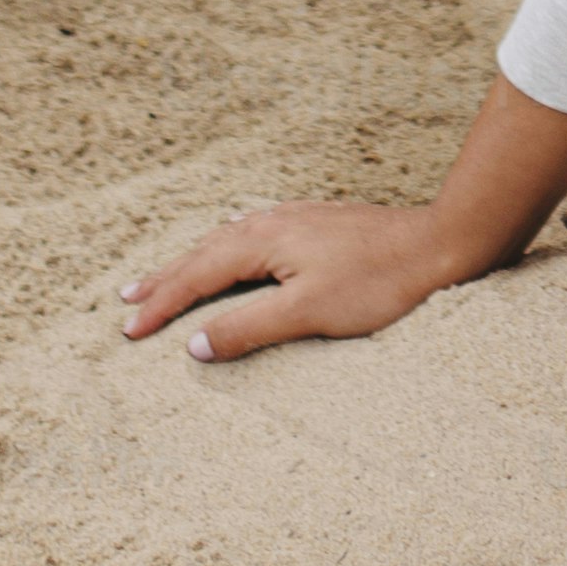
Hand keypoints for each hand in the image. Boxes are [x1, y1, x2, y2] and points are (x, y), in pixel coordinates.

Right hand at [119, 201, 470, 362]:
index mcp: (263, 240)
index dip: (161, 304)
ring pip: (227, 240)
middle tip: (127, 302)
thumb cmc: (377, 282)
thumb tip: (194, 345)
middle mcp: (272, 222)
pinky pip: (252, 234)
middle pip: (204, 252)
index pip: (196, 276)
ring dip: (192, 262)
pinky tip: (234, 250)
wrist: (439, 244)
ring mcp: (296, 219)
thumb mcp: (308, 313)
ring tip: (165, 278)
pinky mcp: (317, 224)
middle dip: (165, 279)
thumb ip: (249, 328)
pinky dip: (227, 250)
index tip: (128, 331)